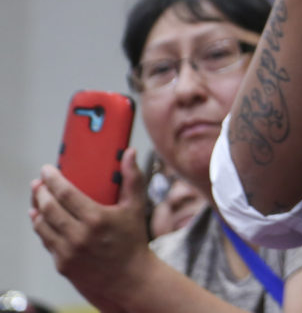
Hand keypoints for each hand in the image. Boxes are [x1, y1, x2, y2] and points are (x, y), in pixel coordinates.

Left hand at [29, 148, 155, 307]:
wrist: (129, 279)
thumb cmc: (133, 241)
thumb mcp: (136, 207)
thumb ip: (132, 178)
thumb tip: (129, 152)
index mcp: (97, 219)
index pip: (66, 193)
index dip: (52, 179)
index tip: (46, 169)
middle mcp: (80, 236)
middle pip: (49, 208)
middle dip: (40, 192)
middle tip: (39, 182)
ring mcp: (69, 251)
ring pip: (42, 225)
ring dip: (37, 208)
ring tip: (37, 197)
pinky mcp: (62, 264)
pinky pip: (46, 240)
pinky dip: (40, 227)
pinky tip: (39, 218)